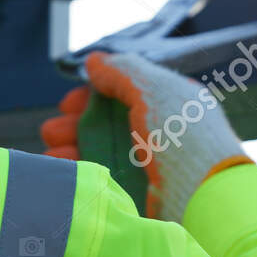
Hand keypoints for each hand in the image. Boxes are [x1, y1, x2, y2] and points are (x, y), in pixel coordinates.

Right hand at [40, 51, 250, 221]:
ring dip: (69, 150)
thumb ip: (121, 72)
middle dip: (73, 125)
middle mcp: (156, 132)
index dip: (90, 97)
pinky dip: (78, 174)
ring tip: (52, 155)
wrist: (203, 195)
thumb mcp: (154, 90)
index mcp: (167, 103)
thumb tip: (94, 61)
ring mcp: (146, 166)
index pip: (120, 94)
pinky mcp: (137, 194)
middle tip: (54, 132)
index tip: (67, 105)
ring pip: (97, 152)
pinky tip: (61, 173)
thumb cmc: (182, 137)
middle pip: (104, 124)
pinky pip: (100, 179)